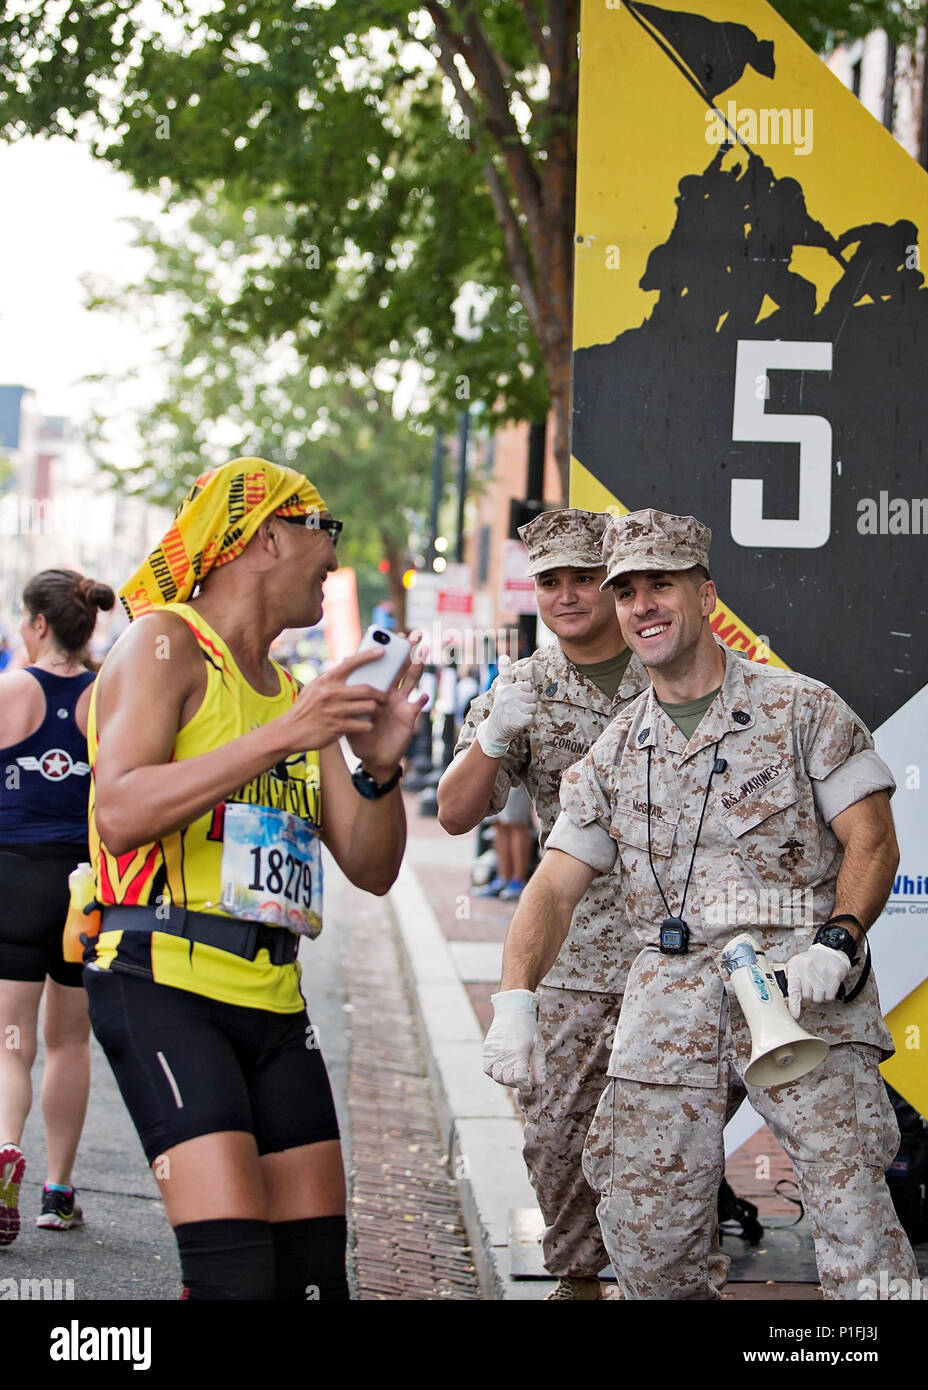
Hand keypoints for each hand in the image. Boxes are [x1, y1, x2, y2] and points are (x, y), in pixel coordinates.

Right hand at [280, 647, 388, 753]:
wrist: (289, 732)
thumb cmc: (305, 709)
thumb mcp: (314, 688)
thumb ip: (330, 679)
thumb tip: (347, 664)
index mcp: (327, 680)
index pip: (351, 663)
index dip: (369, 655)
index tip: (383, 651)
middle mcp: (331, 693)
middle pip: (367, 689)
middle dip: (380, 693)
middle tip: (386, 696)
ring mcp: (335, 710)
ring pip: (368, 706)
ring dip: (374, 709)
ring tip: (375, 711)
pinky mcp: (338, 727)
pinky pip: (363, 724)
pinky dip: (367, 725)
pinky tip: (365, 726)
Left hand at [347, 631, 427, 775]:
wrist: (373, 757)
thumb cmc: (360, 734)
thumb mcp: (349, 713)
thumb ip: (345, 693)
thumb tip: (337, 667)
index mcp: (377, 690)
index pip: (384, 666)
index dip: (390, 651)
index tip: (394, 634)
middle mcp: (391, 693)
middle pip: (401, 668)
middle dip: (408, 651)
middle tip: (415, 634)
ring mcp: (402, 703)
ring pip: (411, 681)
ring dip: (418, 667)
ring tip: (423, 653)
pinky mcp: (409, 717)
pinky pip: (417, 706)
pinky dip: (420, 700)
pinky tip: (421, 696)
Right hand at [476, 655, 535, 757]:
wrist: (494, 729)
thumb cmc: (501, 707)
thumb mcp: (501, 688)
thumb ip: (505, 673)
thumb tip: (504, 656)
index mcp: (505, 689)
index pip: (528, 687)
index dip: (525, 694)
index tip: (517, 699)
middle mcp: (507, 698)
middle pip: (532, 697)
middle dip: (528, 703)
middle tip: (518, 708)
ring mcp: (511, 710)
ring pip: (533, 707)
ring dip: (528, 712)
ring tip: (518, 714)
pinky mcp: (515, 721)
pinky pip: (531, 717)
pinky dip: (528, 721)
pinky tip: (519, 721)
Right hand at [482, 989, 543, 1092]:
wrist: (512, 1010)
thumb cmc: (528, 1028)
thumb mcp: (538, 1045)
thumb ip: (539, 1066)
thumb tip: (539, 1084)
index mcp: (520, 1051)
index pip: (519, 1079)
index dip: (525, 1087)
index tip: (528, 1089)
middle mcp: (505, 1052)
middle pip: (508, 1080)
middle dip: (516, 1083)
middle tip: (521, 1079)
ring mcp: (494, 1051)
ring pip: (497, 1077)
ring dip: (505, 1079)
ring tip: (511, 1073)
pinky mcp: (487, 1049)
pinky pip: (487, 1069)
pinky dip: (494, 1073)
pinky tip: (502, 1068)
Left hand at [786, 944, 850, 1019]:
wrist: (829, 951)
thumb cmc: (810, 961)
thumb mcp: (795, 965)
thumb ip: (789, 979)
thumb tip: (783, 997)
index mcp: (796, 967)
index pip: (793, 990)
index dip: (794, 1005)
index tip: (795, 1014)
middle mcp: (808, 969)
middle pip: (806, 997)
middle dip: (807, 997)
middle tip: (810, 990)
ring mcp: (822, 973)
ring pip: (818, 999)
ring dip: (818, 996)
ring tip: (818, 986)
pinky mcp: (834, 976)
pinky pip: (829, 996)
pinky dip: (828, 995)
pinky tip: (826, 986)